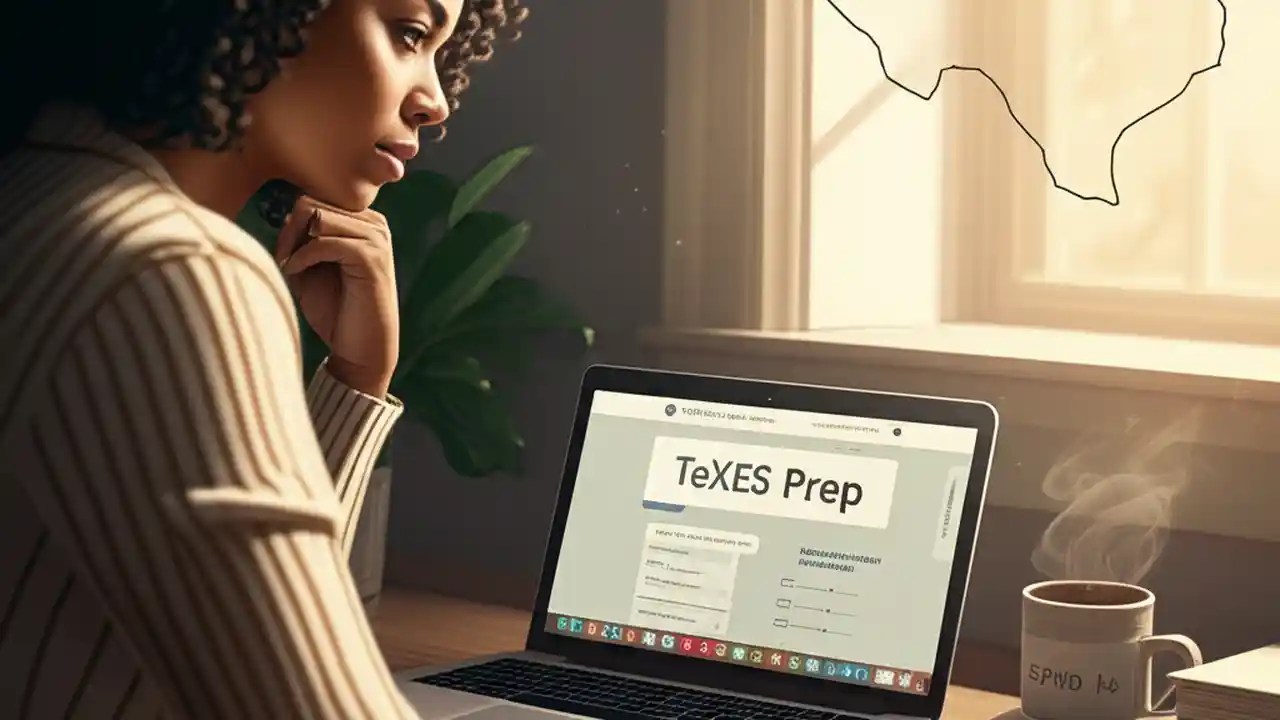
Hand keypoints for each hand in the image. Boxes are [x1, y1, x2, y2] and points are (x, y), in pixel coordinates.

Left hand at [275, 196, 399, 398]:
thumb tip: (289, 213)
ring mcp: (376, 238)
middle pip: (311, 202)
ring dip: (292, 242)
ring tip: (289, 268)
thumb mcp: (309, 267)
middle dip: (288, 231)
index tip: (283, 255)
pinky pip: (324, 240)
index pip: (313, 199)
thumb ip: (300, 238)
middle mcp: (374, 223)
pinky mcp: (371, 257)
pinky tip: (295, 273)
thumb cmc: (335, 311)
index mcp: (362, 222)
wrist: (361, 349)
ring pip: (316, 214)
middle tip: (282, 262)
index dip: (289, 224)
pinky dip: (302, 256)